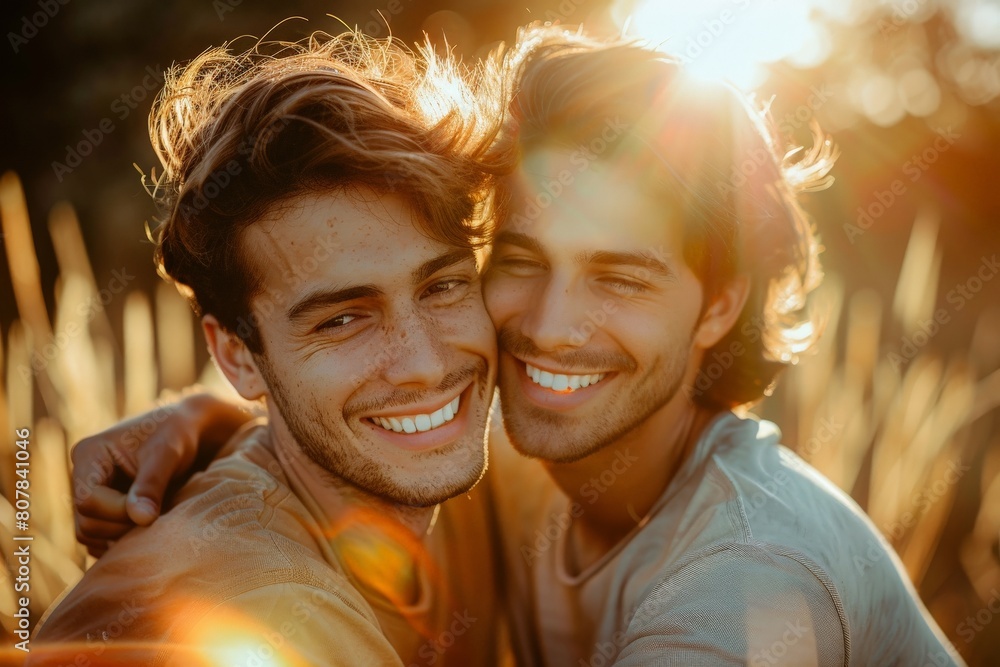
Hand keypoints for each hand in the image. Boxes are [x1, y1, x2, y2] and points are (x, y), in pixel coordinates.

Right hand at [71, 392, 253, 555]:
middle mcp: (82, 475)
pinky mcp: (100, 509)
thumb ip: (152, 484)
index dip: (119, 511)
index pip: (88, 500)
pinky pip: (99, 540)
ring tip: (156, 519)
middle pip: (87, 522)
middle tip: (159, 516)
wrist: (189, 431)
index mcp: (89, 453)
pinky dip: (122, 541)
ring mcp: (88, 494)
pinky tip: (149, 529)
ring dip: (123, 536)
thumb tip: (140, 519)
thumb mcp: (168, 454)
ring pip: (90, 534)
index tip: (154, 506)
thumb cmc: (178, 434)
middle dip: (123, 526)